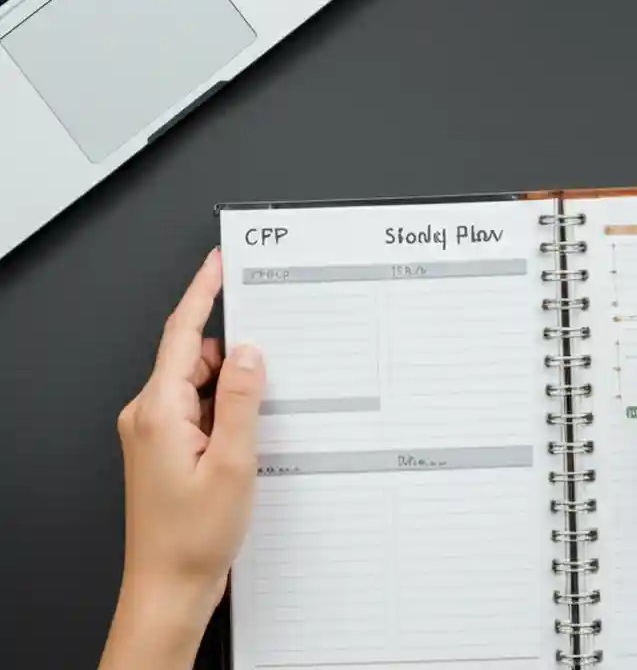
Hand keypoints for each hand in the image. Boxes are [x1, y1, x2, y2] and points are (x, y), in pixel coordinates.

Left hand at [100, 249, 265, 669]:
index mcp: (158, 411)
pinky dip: (225, 415)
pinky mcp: (164, 450)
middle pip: (195, 359)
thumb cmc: (192, 538)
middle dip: (235, 360)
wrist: (168, 586)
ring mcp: (153, 433)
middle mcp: (148, 416)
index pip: (182, 334)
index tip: (219, 264)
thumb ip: (243, 401)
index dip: (203, 293)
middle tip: (275, 374)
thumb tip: (252, 354)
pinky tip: (246, 444)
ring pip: (199, 387)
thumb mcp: (234, 464)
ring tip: (257, 434)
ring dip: (232, 395)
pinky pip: (197, 412)